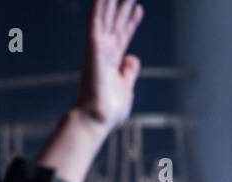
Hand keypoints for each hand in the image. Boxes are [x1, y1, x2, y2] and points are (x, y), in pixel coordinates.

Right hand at [75, 0, 143, 129]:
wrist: (95, 119)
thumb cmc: (108, 111)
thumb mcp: (126, 89)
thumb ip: (129, 73)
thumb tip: (133, 58)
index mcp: (112, 62)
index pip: (123, 35)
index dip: (131, 21)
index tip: (138, 8)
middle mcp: (104, 52)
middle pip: (116, 21)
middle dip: (123, 5)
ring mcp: (98, 47)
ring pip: (106, 16)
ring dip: (111, 0)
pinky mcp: (93, 46)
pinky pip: (95, 21)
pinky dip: (98, 6)